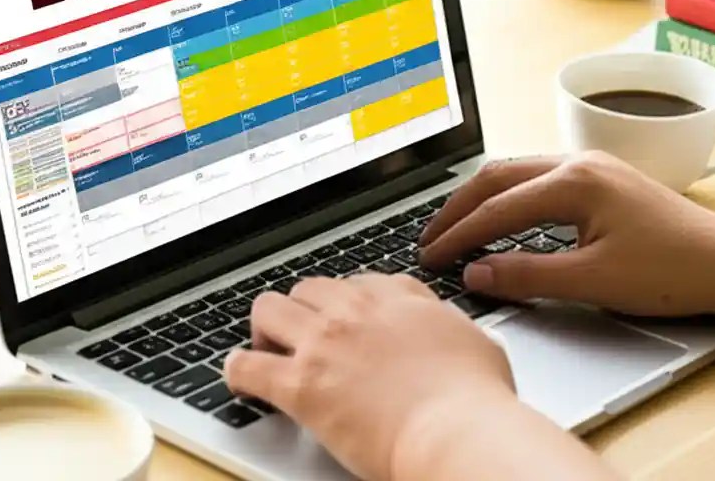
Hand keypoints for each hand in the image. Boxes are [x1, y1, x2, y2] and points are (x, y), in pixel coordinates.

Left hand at [224, 274, 515, 480]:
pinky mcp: (300, 383)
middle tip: (306, 339)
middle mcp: (356, 310)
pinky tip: (243, 381)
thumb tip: (453, 332)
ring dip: (266, 331)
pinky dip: (238, 372)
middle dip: (303, 313)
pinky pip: (245, 365)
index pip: (357, 284)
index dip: (346, 306)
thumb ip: (451, 328)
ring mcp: (324, 342)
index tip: (345, 323)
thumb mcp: (476, 342)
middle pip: (308, 290)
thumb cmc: (473, 399)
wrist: (456, 430)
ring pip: (268, 310)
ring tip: (269, 353)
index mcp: (399, 298)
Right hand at [419, 152, 714, 315]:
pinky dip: (509, 196)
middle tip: (429, 238)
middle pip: (498, 176)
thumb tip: (477, 273)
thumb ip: (528, 275)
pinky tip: (501, 216)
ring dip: (482, 198)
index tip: (431, 258)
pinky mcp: (603, 179)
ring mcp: (592, 166)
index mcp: (574, 183)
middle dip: (458, 207)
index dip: (458, 235)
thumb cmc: (672, 271)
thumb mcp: (592, 281)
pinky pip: (539, 177)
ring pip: (518, 171)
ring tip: (455, 226)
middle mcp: (579, 162)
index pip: (497, 208)